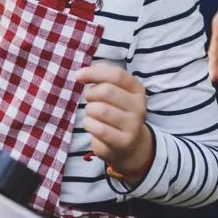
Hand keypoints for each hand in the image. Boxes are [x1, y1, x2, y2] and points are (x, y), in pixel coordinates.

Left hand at [77, 64, 153, 181]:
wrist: (128, 145)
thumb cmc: (114, 110)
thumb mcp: (112, 90)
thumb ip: (100, 76)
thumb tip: (81, 73)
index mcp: (136, 88)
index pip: (117, 75)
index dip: (94, 73)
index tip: (78, 76)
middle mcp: (139, 106)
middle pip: (106, 91)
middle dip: (90, 94)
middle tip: (90, 100)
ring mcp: (133, 125)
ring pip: (100, 110)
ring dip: (89, 110)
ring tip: (93, 114)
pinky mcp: (124, 141)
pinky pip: (98, 128)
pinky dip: (89, 124)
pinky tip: (93, 125)